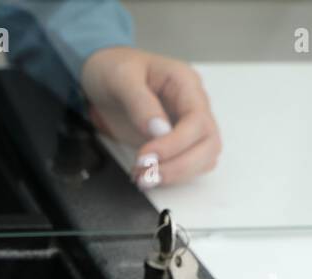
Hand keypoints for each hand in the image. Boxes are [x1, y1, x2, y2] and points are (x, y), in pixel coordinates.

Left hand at [80, 46, 220, 187]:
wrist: (102, 76)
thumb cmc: (114, 68)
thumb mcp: (121, 78)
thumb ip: (140, 102)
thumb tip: (158, 130)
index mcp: (185, 83)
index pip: (197, 120)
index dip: (175, 144)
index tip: (146, 156)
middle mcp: (191, 105)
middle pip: (209, 143)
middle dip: (179, 165)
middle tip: (146, 175)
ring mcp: (185, 124)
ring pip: (203, 158)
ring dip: (177, 175)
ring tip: (143, 178)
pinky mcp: (175, 142)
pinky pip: (188, 164)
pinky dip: (171, 176)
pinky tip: (147, 176)